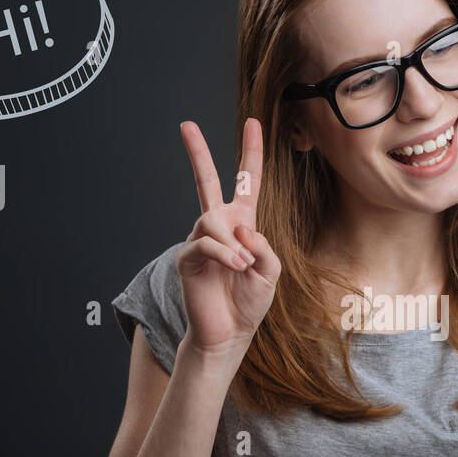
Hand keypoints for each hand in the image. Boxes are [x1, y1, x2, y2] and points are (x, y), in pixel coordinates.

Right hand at [175, 118, 281, 359]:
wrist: (229, 333)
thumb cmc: (249, 303)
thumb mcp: (271, 271)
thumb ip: (264, 245)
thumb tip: (240, 228)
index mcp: (242, 224)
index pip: (245, 182)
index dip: (250, 153)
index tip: (253, 123)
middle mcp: (218, 227)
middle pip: (206, 181)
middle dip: (197, 152)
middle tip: (186, 125)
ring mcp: (200, 240)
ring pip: (212, 220)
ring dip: (233, 244)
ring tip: (243, 267)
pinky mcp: (187, 259)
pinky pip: (205, 244)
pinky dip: (224, 254)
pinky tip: (235, 267)